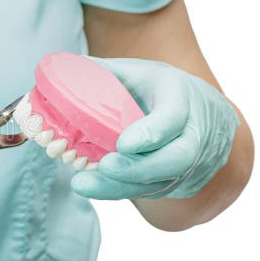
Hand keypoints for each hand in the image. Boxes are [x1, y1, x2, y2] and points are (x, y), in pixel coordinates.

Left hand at [70, 58, 238, 199]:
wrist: (202, 109)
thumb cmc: (157, 88)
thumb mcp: (134, 71)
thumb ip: (100, 72)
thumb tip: (57, 69)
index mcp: (181, 97)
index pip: (173, 117)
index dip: (151, 133)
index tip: (123, 144)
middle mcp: (195, 132)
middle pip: (176, 159)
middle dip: (138, 168)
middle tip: (104, 167)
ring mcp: (193, 162)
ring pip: (162, 182)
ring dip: (121, 186)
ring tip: (83, 184)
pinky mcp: (182, 182)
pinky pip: (153, 191)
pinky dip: (123, 190)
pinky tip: (96, 186)